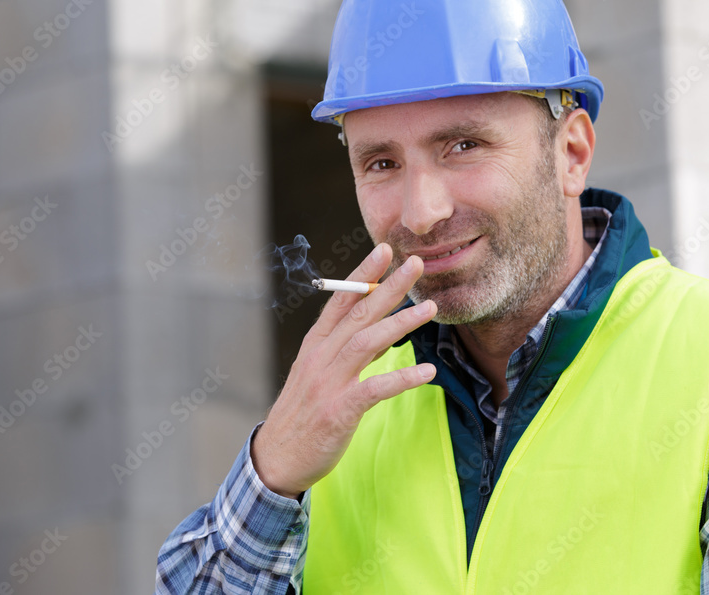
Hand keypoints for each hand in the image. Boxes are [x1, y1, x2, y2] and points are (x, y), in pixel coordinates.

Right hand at [251, 243, 436, 498]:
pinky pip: (374, 389)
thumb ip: (349, 350)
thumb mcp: (320, 374)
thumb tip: (383, 328)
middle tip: (416, 263)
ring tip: (430, 308)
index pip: (341, 300)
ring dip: (401, 322)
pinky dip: (401, 378)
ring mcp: (328, 383)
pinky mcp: (338, 411)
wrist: (278, 459)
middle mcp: (320, 358)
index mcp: (315, 345)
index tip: (385, 250)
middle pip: (359, 313)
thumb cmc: (304, 414)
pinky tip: (428, 372)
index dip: (363, 273)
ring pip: (367, 342)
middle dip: (389, 286)